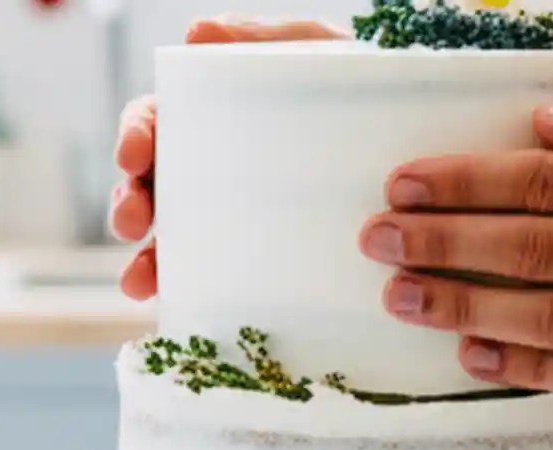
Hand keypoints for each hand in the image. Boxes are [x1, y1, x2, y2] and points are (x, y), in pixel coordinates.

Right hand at [110, 17, 348, 299]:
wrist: (422, 148)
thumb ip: (264, 39)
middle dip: (129, 204)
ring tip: (138, 281)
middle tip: (133, 221)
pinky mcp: (257, 267)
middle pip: (149, 187)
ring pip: (168, 244)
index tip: (132, 156)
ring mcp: (229, 225)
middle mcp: (209, 174)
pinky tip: (176, 311)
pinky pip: (213, 288)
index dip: (135, 136)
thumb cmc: (359, 90)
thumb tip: (196, 34)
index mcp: (211, 120)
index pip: (155, 122)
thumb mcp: (318, 54)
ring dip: (143, 262)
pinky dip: (187, 301)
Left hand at [362, 90, 552, 400]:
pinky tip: (476, 358)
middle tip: (374, 243)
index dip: (464, 182)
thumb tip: (542, 124)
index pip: (545, 180)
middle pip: (533, 250)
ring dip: (468, 311)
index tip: (400, 183)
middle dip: (441, 245)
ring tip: (402, 301)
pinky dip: (533, 369)